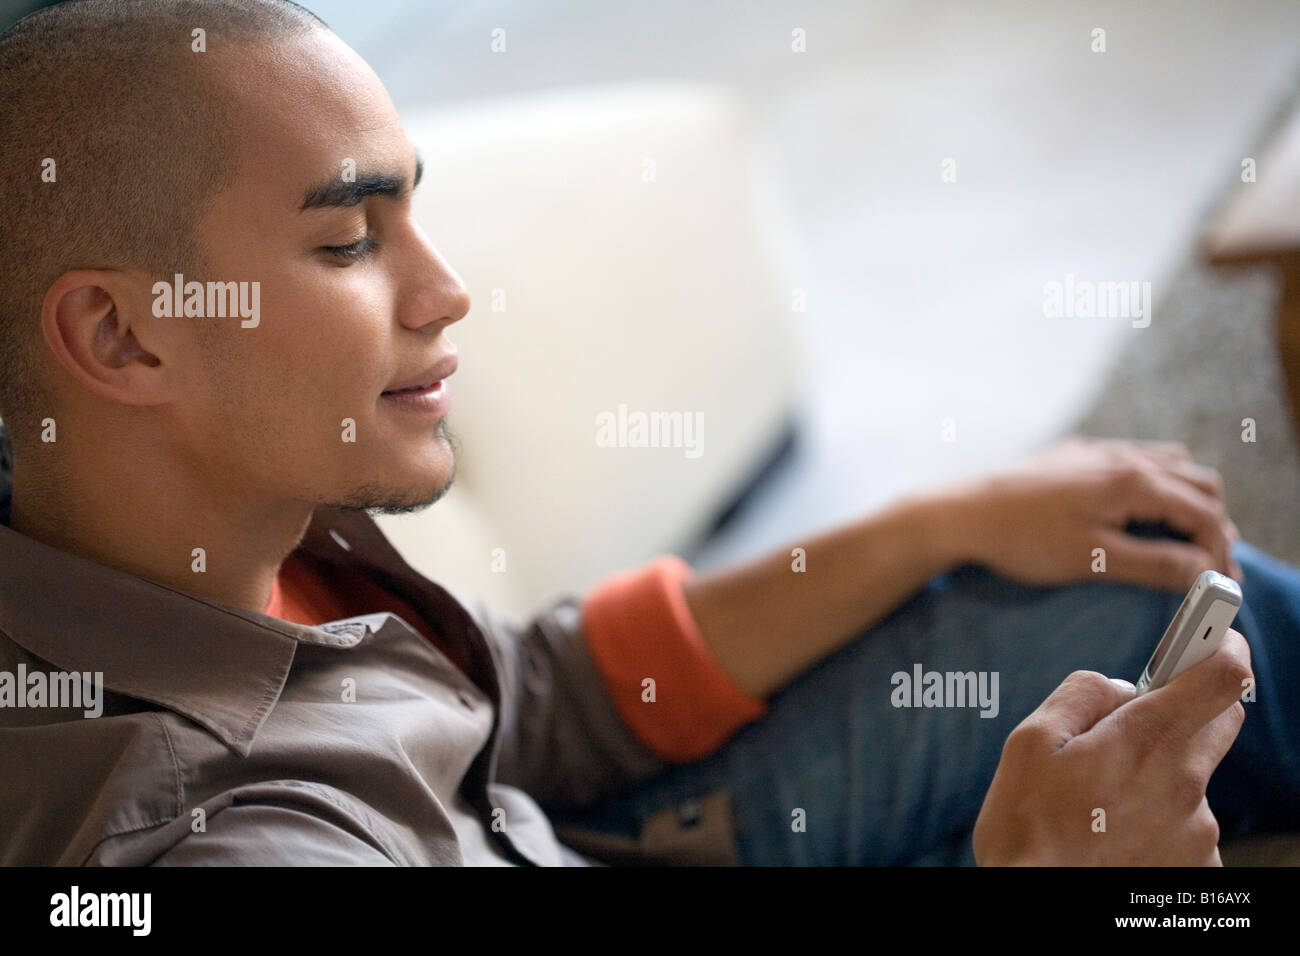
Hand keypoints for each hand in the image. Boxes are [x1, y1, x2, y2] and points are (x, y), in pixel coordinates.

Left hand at [955, 437, 1241, 591]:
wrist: (961, 512)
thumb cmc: (1024, 540)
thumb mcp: (1095, 560)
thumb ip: (1157, 565)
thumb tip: (1209, 572)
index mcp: (1134, 480)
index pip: (1205, 513)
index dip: (1220, 553)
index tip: (1221, 588)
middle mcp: (1123, 457)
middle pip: (1199, 485)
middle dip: (1213, 525)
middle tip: (1209, 568)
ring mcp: (1099, 452)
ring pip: (1171, 466)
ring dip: (1188, 502)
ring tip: (1184, 542)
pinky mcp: (1076, 455)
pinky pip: (1136, 460)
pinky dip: (1157, 486)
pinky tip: (1139, 513)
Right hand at [972, 628, 1251, 865]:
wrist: (1037, 907)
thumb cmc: (1026, 828)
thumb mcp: (1029, 742)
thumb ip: (1081, 695)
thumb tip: (1118, 687)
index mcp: (1145, 742)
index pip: (1221, 675)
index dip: (1223, 643)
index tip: (1215, 631)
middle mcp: (1185, 785)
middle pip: (1218, 721)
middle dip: (1187, 708)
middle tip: (1136, 720)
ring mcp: (1197, 830)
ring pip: (1192, 776)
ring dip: (1158, 773)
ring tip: (1100, 802)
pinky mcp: (1197, 866)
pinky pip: (1186, 822)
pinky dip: (1157, 817)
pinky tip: (1115, 832)